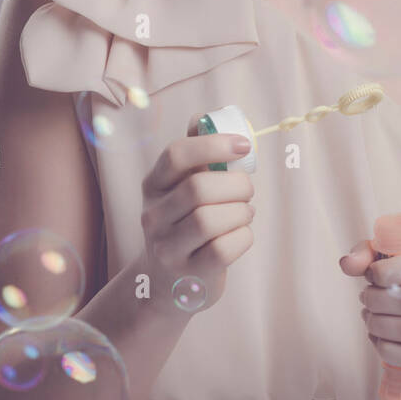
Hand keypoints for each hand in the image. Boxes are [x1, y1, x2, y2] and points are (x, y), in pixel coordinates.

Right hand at [140, 114, 254, 312]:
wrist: (165, 284)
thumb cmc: (183, 224)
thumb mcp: (181, 187)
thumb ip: (196, 152)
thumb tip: (211, 115)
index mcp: (153, 185)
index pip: (176, 154)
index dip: (213, 144)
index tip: (244, 146)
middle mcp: (153, 215)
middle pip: (199, 188)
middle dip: (236, 185)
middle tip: (247, 190)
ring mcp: (167, 248)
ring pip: (210, 219)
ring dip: (241, 212)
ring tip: (244, 213)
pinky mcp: (188, 275)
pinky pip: (224, 249)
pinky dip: (243, 237)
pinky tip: (241, 234)